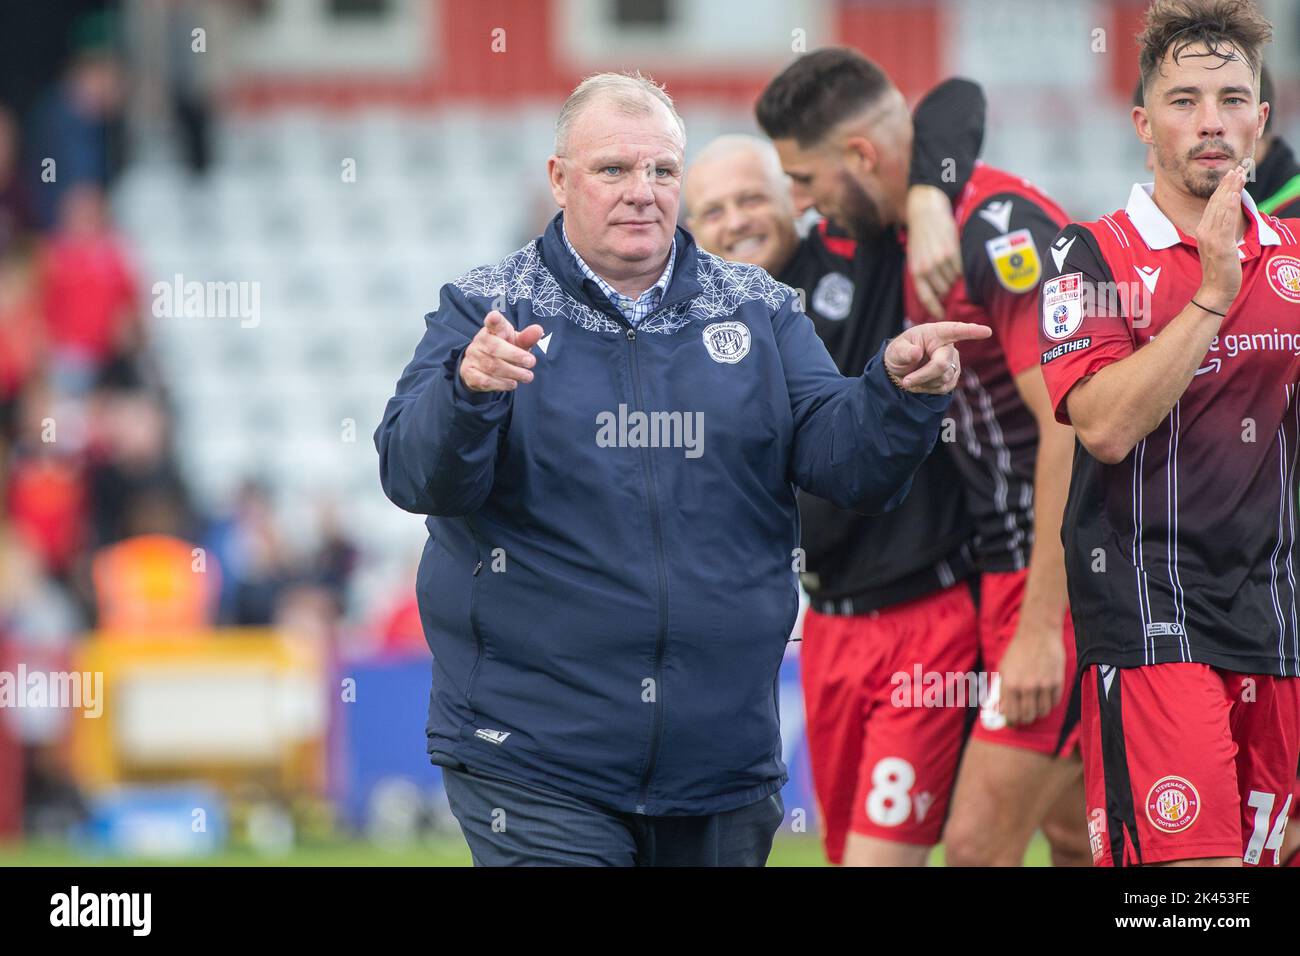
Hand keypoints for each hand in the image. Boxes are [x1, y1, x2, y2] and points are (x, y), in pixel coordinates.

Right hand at [459, 310, 544, 391]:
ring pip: (492, 366)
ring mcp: (472, 357)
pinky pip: (485, 380)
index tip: (495, 317)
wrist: (481, 368)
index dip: (493, 319)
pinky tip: (512, 383)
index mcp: (492, 330)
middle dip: (515, 355)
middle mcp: (480, 341)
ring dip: (513, 372)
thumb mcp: (515, 343)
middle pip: (494, 347)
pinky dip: (501, 384)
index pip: (492, 322)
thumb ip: (527, 338)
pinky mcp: (469, 373)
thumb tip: (538, 330)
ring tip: (527, 376)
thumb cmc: (503, 351)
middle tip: (531, 362)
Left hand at [884, 321, 991, 393]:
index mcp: (936, 333)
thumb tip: (916, 353)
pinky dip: (928, 389)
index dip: (971, 331)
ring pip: (943, 379)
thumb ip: (904, 351)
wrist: (901, 369)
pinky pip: (943, 388)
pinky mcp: (953, 377)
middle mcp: (948, 346)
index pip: (955, 330)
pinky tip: (921, 382)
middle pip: (942, 364)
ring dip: (923, 382)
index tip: (987, 331)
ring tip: (911, 378)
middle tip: (906, 382)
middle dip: (923, 375)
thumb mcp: (895, 350)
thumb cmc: (900, 353)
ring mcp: (953, 362)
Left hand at [905, 184, 961, 319]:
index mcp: (916, 271)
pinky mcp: (953, 252)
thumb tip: (936, 294)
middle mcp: (928, 268)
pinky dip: (961, 269)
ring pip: (953, 280)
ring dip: (954, 278)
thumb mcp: (915, 258)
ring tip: (949, 266)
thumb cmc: (920, 237)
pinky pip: (961, 270)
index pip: (926, 297)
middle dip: (946, 289)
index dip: (934, 309)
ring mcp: (941, 260)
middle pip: (943, 290)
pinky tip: (956, 261)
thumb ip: (923, 274)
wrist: (926, 213)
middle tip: (946, 280)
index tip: (942, 315)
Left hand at [995, 623, 1064, 726]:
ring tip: (1035, 706)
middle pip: (1028, 716)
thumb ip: (1002, 690)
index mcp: (1010, 684)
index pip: (1011, 714)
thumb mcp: (1004, 668)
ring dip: (1038, 712)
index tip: (1013, 722)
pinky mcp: (1057, 682)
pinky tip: (1045, 697)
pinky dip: (1049, 703)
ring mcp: (1044, 685)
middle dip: (1025, 719)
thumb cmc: (1018, 650)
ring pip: (1043, 712)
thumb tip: (1001, 710)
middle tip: (1025, 716)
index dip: (1012, 721)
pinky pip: (1054, 702)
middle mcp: (1027, 687)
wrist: (1038, 633)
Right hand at [1193, 159, 1249, 313]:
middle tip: (1238, 168)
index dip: (1224, 187)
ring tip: (1238, 175)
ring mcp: (1211, 238)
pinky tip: (1232, 196)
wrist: (1215, 289)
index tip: (1232, 173)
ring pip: (1221, 209)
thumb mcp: (1219, 245)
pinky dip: (1228, 208)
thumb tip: (1229, 216)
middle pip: (1217, 202)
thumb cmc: (1220, 270)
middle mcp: (1204, 231)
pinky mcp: (1219, 245)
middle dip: (1228, 184)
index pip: (1214, 204)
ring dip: (1230, 190)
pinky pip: (1224, 223)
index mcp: (1204, 229)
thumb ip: (1222, 229)